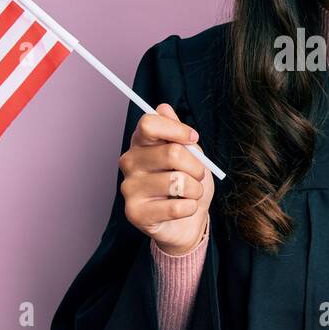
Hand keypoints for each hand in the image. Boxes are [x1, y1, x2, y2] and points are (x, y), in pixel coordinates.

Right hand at [119, 102, 214, 254]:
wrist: (187, 222)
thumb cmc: (188, 184)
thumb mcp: (191, 154)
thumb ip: (177, 133)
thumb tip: (164, 107)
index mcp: (141, 143)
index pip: (149, 123)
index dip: (177, 130)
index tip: (193, 139)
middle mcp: (129, 162)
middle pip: (171, 152)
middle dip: (196, 166)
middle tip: (199, 175)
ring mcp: (129, 187)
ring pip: (177, 181)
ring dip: (195, 190)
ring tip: (191, 194)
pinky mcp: (134, 213)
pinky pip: (176, 206)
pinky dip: (190, 208)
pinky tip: (184, 209)